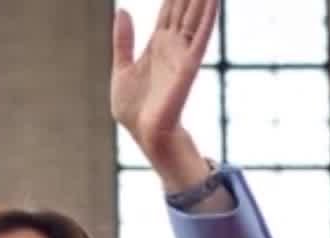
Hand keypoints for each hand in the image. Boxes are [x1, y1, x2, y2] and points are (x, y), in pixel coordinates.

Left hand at [110, 0, 218, 188]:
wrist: (142, 133)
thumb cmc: (133, 108)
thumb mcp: (121, 68)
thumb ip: (123, 40)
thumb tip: (122, 9)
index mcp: (156, 45)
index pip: (168, 10)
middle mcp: (172, 45)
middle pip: (184, 8)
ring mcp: (182, 53)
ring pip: (195, 16)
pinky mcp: (189, 64)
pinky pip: (201, 36)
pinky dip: (208, 17)